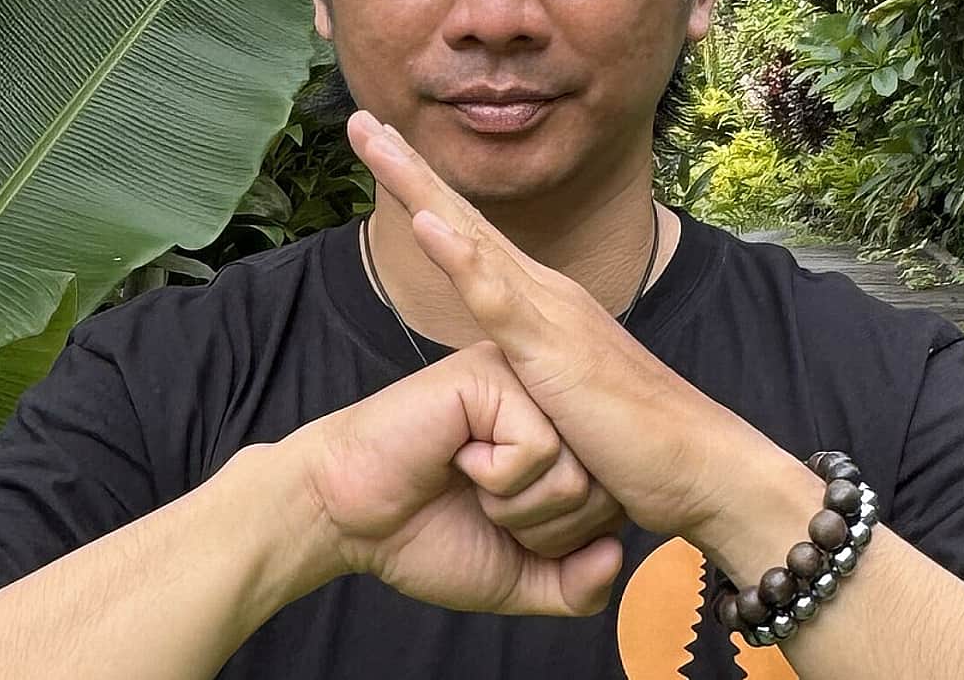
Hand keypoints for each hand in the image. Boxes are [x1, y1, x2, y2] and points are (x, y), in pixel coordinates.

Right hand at [278, 341, 623, 614]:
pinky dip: (496, 477)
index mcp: (557, 444)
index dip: (567, 542)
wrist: (347, 518)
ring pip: (575, 472)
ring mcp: (522, 386)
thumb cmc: (424, 536)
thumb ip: (575, 585)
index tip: (509, 528)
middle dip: (543, 529)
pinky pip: (538, 448)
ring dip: (516, 505)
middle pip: (604, 490)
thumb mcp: (517, 577)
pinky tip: (459, 458)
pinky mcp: (493, 378)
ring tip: (470, 481)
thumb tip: (616, 555)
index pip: (613, 502)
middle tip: (486, 506)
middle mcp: (547, 408)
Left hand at [346, 111, 793, 540]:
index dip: (425, 196)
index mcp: (541, 302)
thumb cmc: (629, 437)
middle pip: (462, 218)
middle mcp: (544, 291)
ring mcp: (548, 313)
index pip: (471, 237)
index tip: (383, 155)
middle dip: (408, 168)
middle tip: (360, 119)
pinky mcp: (553, 349)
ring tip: (375, 140)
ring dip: (419, 187)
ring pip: (471, 238)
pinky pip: (497, 298)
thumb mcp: (565, 393)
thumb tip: (508, 372)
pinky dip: (460, 257)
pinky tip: (427, 221)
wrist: (693, 462)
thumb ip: (533, 370)